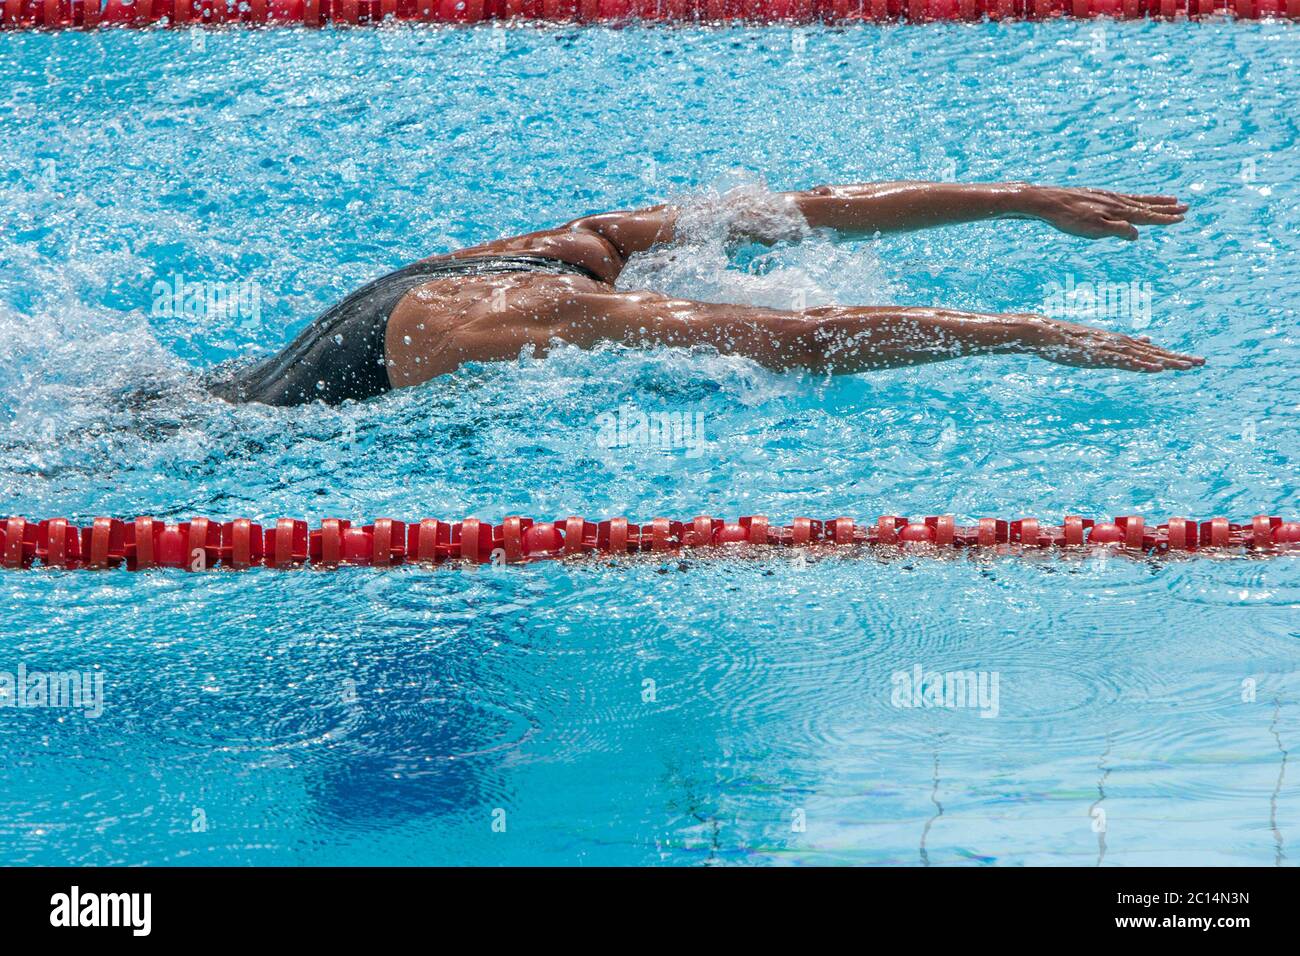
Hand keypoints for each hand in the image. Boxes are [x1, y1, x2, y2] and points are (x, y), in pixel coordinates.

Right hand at [1016, 314, 1203, 372]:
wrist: (1047, 333)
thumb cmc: (1069, 340)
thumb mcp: (1098, 343)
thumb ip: (1120, 345)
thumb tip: (1144, 340)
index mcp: (1121, 342)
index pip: (1152, 351)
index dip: (1173, 356)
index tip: (1192, 361)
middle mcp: (1120, 343)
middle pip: (1155, 353)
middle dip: (1178, 358)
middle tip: (1202, 363)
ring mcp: (1111, 349)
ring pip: (1144, 357)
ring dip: (1166, 362)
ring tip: (1186, 367)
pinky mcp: (1101, 356)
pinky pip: (1125, 362)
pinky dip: (1142, 365)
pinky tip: (1156, 369)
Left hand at [1022, 186, 1187, 240]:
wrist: (1048, 202)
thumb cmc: (1069, 219)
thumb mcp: (1093, 229)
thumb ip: (1117, 230)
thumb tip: (1137, 233)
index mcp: (1118, 211)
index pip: (1147, 216)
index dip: (1164, 219)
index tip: (1182, 218)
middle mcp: (1116, 202)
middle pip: (1147, 205)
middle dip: (1166, 208)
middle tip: (1186, 206)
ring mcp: (1108, 197)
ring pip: (1137, 199)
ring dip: (1155, 200)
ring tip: (1170, 199)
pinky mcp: (1097, 195)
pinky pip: (1124, 196)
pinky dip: (1136, 198)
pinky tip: (1134, 199)